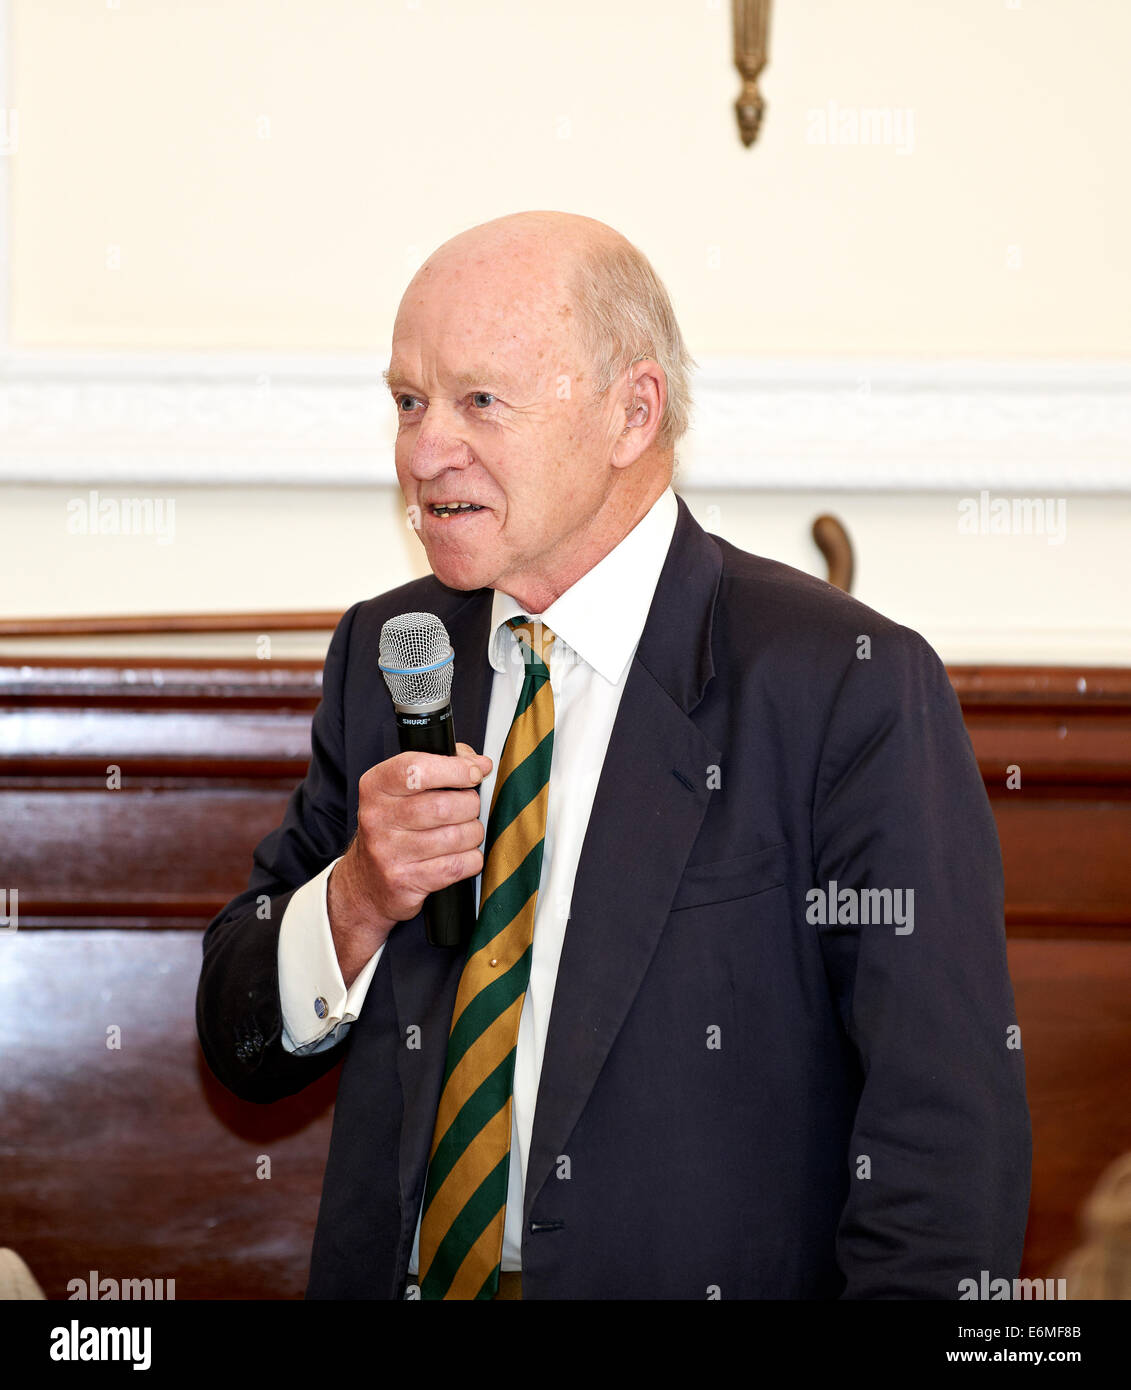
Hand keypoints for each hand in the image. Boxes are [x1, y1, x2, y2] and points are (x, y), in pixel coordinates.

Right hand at [327, 742, 491, 984]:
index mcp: (376, 786)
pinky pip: (457, 866)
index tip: (476, 772)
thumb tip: (480, 763)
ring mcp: (388, 852)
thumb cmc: (395, 827)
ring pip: (455, 836)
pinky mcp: (404, 881)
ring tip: (467, 832)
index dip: (455, 769)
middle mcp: (377, 818)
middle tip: (470, 808)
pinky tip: (463, 855)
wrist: (365, 881)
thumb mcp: (403, 790)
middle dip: (470, 805)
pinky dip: (471, 859)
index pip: (417, 769)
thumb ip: (441, 765)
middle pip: (443, 805)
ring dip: (473, 833)